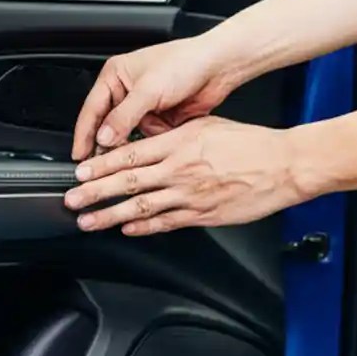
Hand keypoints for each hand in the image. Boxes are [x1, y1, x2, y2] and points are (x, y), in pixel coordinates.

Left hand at [64, 117, 312, 235]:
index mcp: (179, 144)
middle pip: (127, 182)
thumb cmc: (250, 144)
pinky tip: (126, 229)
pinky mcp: (202, 215)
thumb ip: (173, 136)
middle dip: (95, 192)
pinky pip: (166, 222)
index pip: (130, 154)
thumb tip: (145, 139)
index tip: (80, 170)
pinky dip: (143, 227)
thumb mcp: (206, 127)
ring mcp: (189, 195)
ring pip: (141, 206)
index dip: (101, 164)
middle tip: (72, 199)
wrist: (284, 164)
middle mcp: (179, 170)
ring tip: (88, 221)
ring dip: (110, 215)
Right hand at [72, 37, 240, 159]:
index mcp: (116, 76)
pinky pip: (147, 138)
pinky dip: (149, 145)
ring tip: (124, 161)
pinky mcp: (159, 118)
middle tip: (97, 166)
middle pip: (107, 125)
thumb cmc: (186, 62)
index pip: (92, 109)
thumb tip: (103, 137)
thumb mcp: (149, 90)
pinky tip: (150, 150)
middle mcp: (126, 92)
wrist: (220, 66)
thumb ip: (123, 116)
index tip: (79, 154)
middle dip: (105, 144)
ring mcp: (143, 106)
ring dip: (129, 146)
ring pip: (127, 135)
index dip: (84, 134)